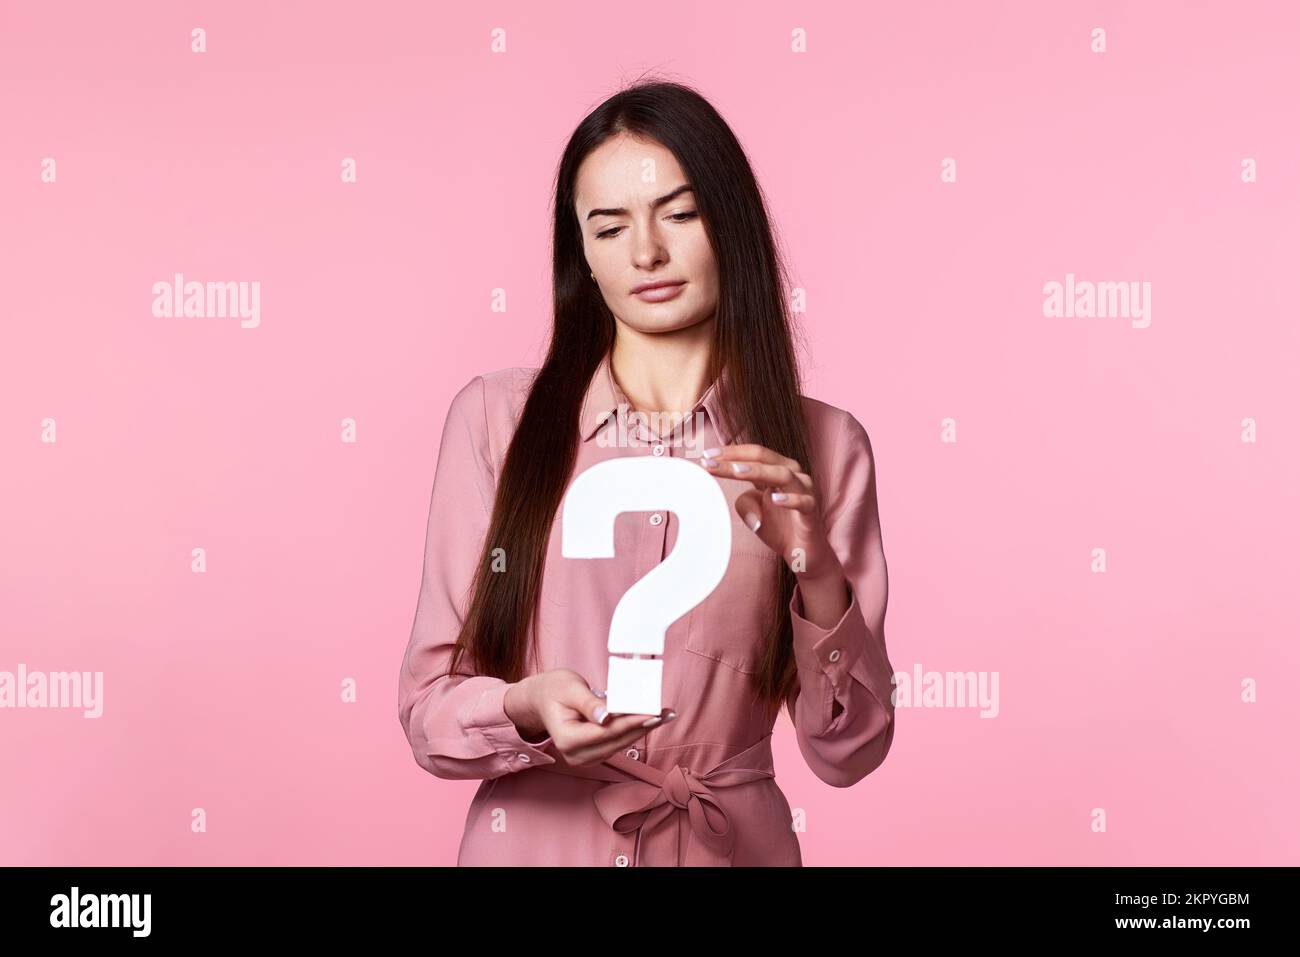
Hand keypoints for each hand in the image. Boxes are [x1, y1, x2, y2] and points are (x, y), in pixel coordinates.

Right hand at [504, 669, 675, 766]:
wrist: (541, 699)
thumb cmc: (553, 689)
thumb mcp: (569, 688)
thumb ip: (589, 703)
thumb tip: (607, 716)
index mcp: (566, 739)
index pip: (605, 732)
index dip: (631, 723)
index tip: (653, 713)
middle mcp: (575, 755)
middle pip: (616, 741)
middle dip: (643, 726)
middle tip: (667, 713)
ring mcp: (584, 758)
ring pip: (620, 744)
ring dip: (642, 729)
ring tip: (665, 714)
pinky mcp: (593, 754)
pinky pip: (617, 743)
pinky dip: (633, 730)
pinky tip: (649, 719)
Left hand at [699, 443, 843, 581]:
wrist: (803, 553)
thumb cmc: (778, 527)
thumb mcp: (752, 512)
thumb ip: (744, 500)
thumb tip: (735, 497)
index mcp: (777, 470)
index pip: (753, 455)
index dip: (730, 453)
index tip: (705, 457)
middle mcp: (792, 474)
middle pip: (763, 458)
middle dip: (736, 458)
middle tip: (710, 461)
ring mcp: (804, 490)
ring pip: (782, 474)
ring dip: (758, 471)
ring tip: (736, 471)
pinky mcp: (811, 510)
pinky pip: (802, 501)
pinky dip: (790, 499)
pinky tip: (775, 499)